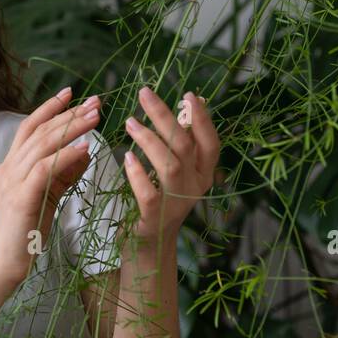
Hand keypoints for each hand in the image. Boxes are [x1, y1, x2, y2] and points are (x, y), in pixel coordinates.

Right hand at [0, 86, 100, 293]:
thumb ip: (63, 174)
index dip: (49, 108)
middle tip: (95, 102)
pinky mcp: (20, 198)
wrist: (3, 265)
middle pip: (38, 131)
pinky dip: (65, 155)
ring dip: (70, 128)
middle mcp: (8, 169)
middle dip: (67, 114)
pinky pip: (44, 169)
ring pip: (42, 145)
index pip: (29, 128)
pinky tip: (84, 147)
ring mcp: (12, 182)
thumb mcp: (47, 197)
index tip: (72, 94)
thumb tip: (84, 151)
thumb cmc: (25, 234)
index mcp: (11, 167)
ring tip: (95, 117)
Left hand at [121, 86, 221, 242]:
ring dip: (149, 140)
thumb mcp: (176, 170)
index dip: (203, 119)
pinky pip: (149, 193)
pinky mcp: (154, 217)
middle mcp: (194, 187)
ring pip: (169, 165)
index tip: (189, 94)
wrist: (148, 244)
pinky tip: (127, 157)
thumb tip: (190, 102)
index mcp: (203, 173)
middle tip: (144, 94)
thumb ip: (182, 143)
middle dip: (165, 117)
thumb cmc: (160, 198)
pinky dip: (137, 173)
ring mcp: (176, 203)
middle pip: (185, 146)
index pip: (211, 143)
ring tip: (130, 122)